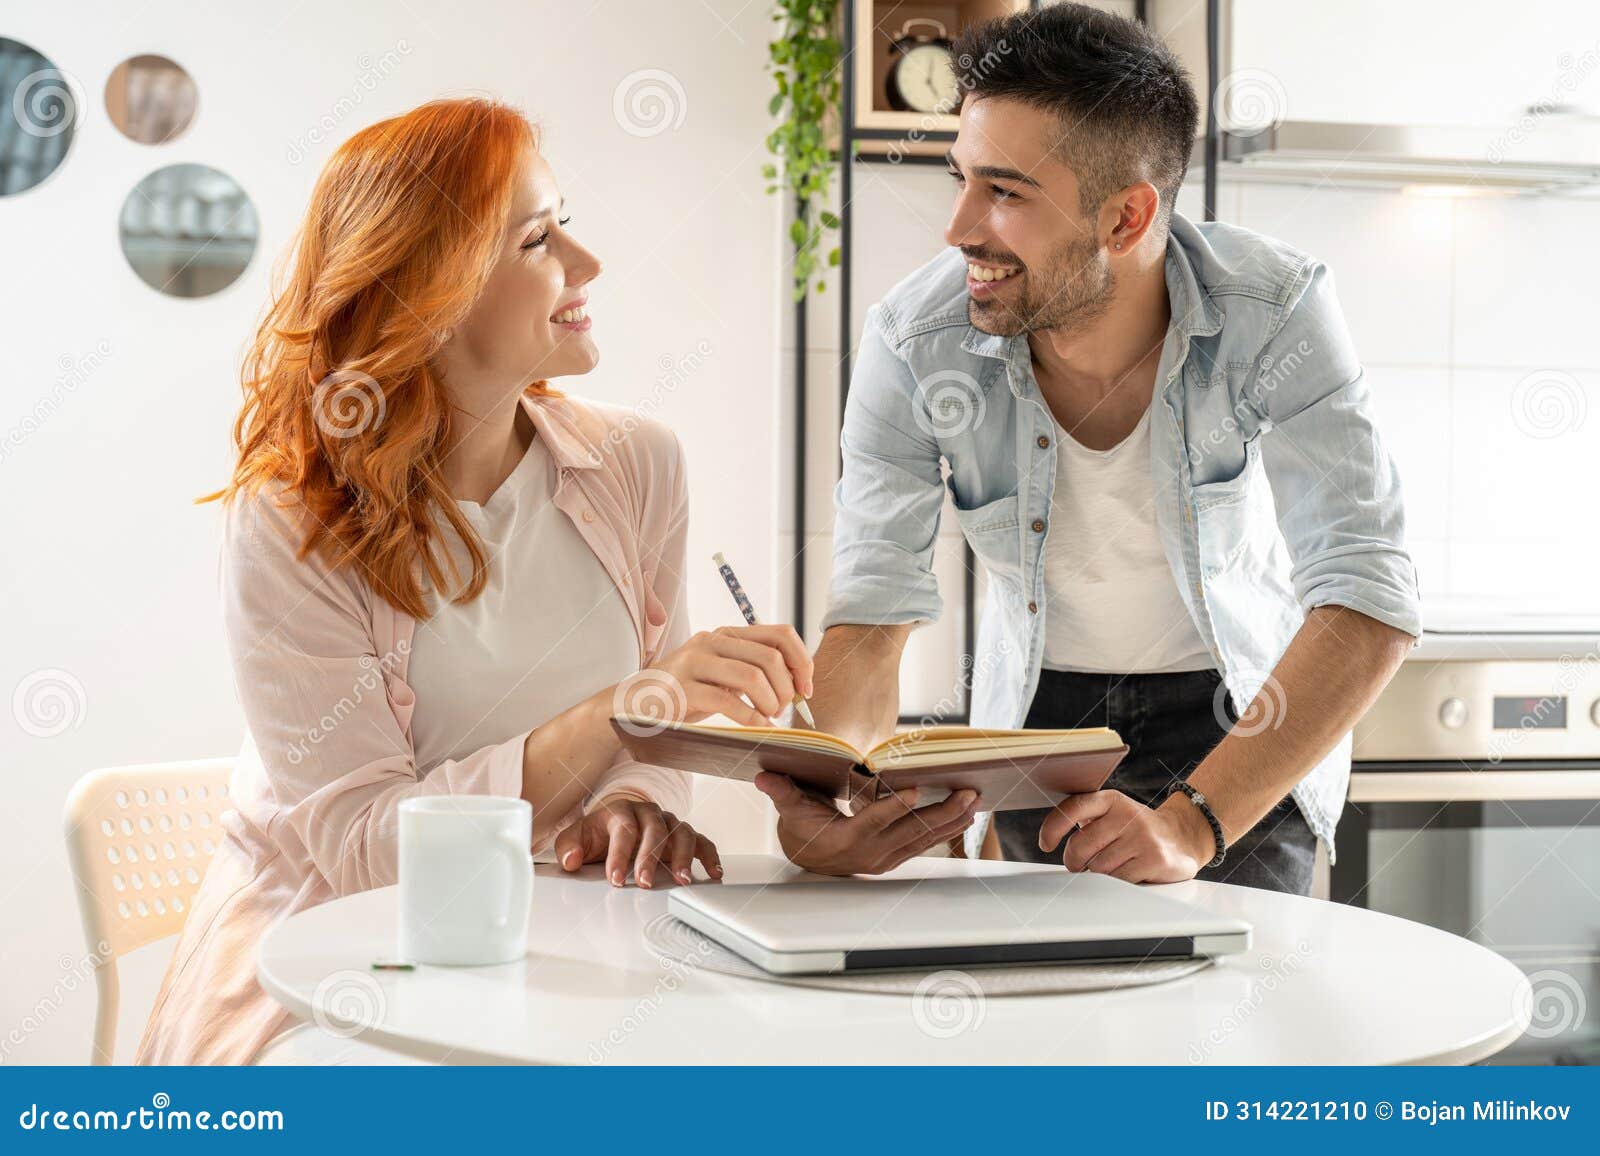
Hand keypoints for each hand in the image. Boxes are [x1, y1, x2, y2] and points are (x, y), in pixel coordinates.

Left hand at [554, 795, 722, 887]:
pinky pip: (701, 841)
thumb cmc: (598, 834)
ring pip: (681, 833)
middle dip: (650, 858)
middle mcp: (648, 812)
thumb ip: (569, 846)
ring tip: (682, 879)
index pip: (624, 829)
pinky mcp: (683, 834)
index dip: (620, 855)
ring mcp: (668, 822)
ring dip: (684, 857)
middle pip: (654, 830)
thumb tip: (572, 859)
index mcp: (621, 811)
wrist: (614, 824)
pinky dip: (709, 855)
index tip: (616, 879)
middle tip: (645, 882)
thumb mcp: (576, 838)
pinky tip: (713, 872)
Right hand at [636, 625, 813, 727]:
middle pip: (770, 656)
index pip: (781, 634)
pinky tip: (758, 729)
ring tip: (769, 718)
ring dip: (770, 702)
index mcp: (727, 633)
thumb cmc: (686, 694)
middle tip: (784, 710)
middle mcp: (712, 640)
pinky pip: (727, 700)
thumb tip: (797, 685)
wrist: (635, 704)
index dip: (802, 661)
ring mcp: (694, 661)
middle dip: (786, 687)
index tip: (805, 690)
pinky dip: (751, 718)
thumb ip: (751, 670)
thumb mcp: (722, 674)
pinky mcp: (682, 688)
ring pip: (752, 675)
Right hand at [754, 773, 978, 875]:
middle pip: (910, 832)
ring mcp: (886, 858)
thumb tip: (764, 776)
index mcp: (844, 840)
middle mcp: (869, 853)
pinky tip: (967, 813)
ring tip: (975, 800)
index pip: (872, 821)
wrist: (809, 859)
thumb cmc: (802, 827)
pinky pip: (926, 843)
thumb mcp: (790, 809)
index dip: (894, 806)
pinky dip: (948, 828)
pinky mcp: (896, 858)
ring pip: (924, 839)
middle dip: (942, 812)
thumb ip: (781, 791)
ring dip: (952, 820)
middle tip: (967, 792)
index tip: (917, 789)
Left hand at [1038, 791, 1214, 883]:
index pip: (1074, 808)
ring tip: (1112, 866)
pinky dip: (1118, 882)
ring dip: (1098, 874)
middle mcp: (1127, 814)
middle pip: (1081, 846)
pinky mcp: (1155, 859)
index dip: (1053, 827)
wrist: (1183, 837)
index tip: (1045, 844)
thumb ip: (1086, 820)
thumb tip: (1050, 838)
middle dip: (1075, 861)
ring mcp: (1143, 836)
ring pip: (1098, 867)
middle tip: (1080, 865)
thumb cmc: (1136, 829)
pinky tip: (1128, 874)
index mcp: (1111, 800)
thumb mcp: (1113, 814)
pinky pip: (1119, 880)